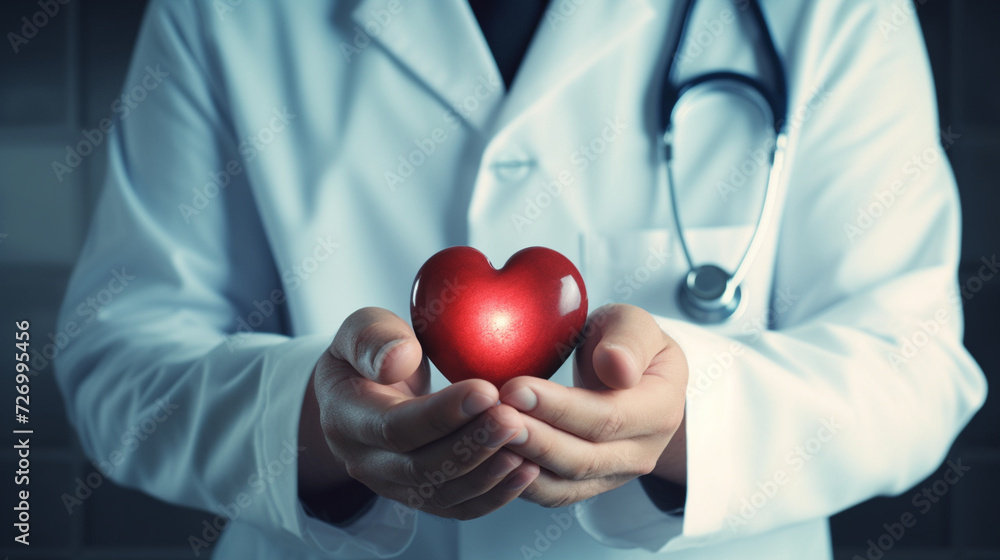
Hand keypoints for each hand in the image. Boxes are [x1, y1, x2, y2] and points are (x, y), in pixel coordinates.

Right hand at [298, 307, 538, 520]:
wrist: (357, 392)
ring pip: (442, 493)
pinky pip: (457, 507)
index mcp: (346, 417)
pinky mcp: (420, 495)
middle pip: (421, 467)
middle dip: (472, 445)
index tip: (485, 392)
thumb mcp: (359, 329)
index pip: (394, 426)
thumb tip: (398, 360)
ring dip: (487, 472)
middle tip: (512, 419)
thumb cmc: (367, 354)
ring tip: (524, 444)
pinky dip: (494, 494)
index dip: (441, 414)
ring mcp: (392, 484)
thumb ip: (372, 339)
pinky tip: (525, 470)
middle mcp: (364, 461)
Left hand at [498, 303, 686, 507]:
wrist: (630, 373)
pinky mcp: (588, 485)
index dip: (559, 407)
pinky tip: (492, 458)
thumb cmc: (627, 343)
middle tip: (492, 416)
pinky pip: (553, 494)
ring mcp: (615, 474)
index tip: (516, 388)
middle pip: (583, 458)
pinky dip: (520, 482)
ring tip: (486, 436)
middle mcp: (642, 452)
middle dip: (533, 439)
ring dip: (522, 463)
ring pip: (565, 483)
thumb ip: (629, 341)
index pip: (607, 417)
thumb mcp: (635, 325)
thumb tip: (617, 368)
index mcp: (660, 409)